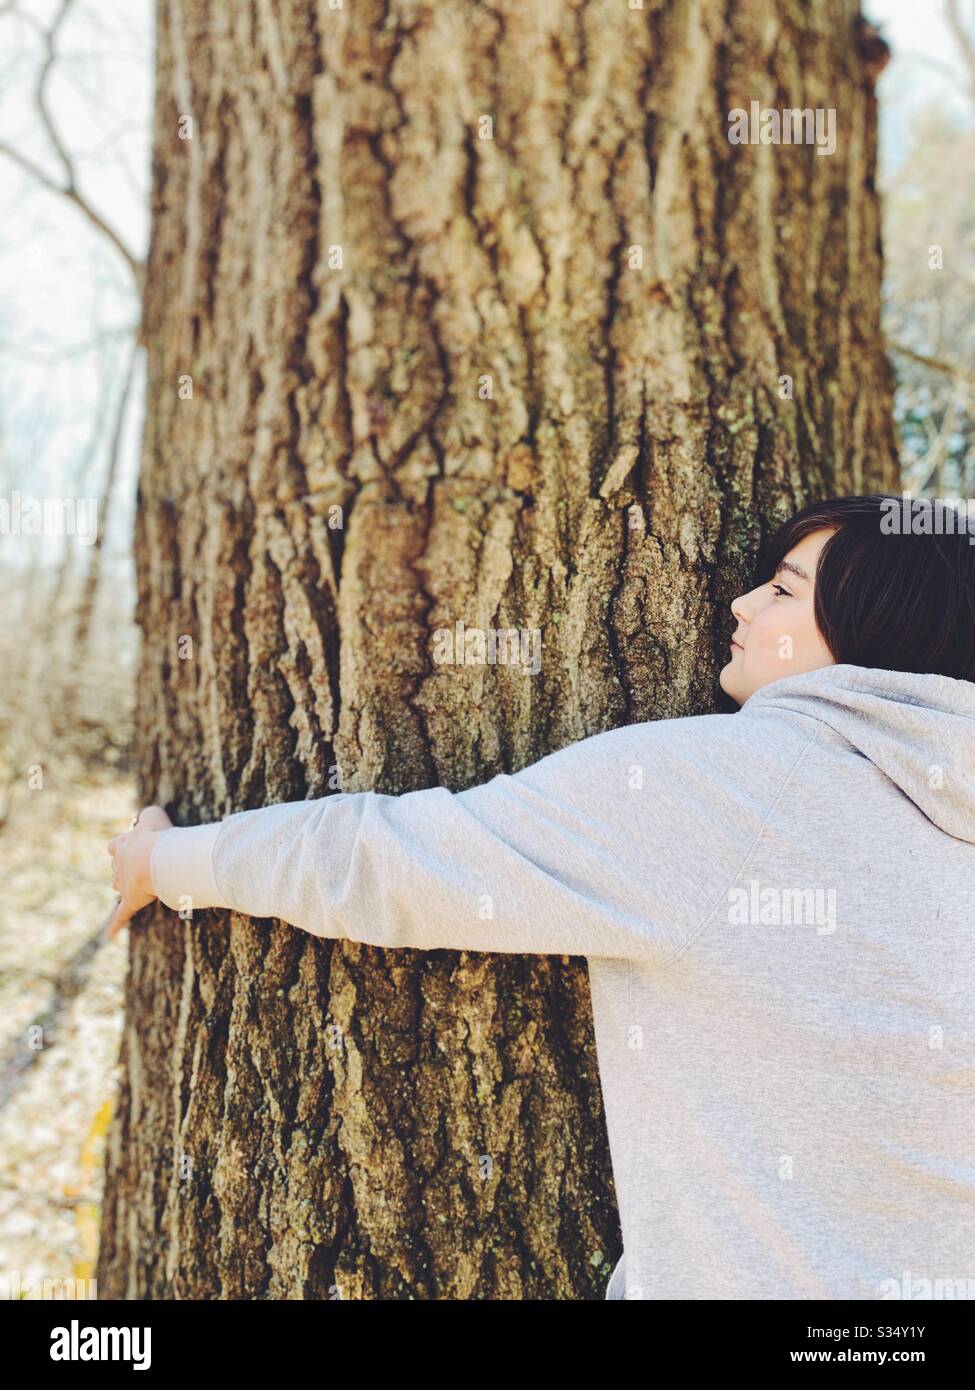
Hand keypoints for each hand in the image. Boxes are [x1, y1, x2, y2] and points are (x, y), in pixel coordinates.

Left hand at [106, 804, 172, 940]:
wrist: (155, 860)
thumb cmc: (158, 837)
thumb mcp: (154, 815)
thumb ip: (150, 814)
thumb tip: (148, 815)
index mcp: (124, 846)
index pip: (116, 845)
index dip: (122, 846)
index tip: (128, 846)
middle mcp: (119, 865)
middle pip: (116, 868)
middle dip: (123, 868)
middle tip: (136, 868)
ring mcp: (123, 885)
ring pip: (118, 886)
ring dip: (123, 887)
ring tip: (132, 890)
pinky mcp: (129, 902)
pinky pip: (119, 916)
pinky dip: (113, 926)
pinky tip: (107, 936)